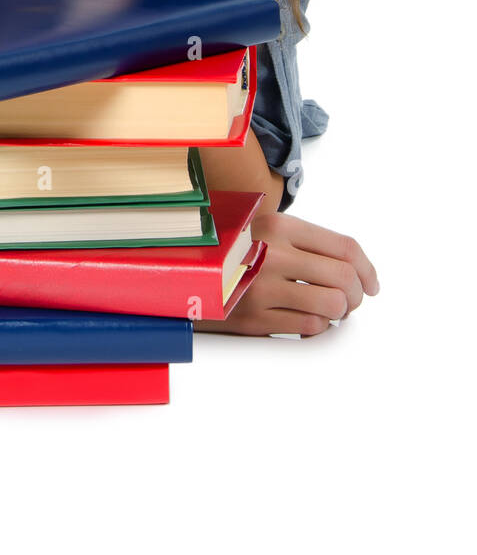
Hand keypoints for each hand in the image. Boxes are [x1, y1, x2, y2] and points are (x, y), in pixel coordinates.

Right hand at [195, 213, 380, 337]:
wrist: (181, 271)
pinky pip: (308, 328)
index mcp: (279, 226)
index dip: (368, 269)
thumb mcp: (264, 231)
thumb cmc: (232, 250)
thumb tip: (357, 270)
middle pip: (344, 278)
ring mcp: (261, 288)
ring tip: (330, 310)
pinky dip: (317, 327)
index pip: (344, 247)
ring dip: (339, 312)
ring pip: (332, 306)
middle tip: (353, 301)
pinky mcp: (252, 318)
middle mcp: (272, 254)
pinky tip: (307, 320)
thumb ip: (304, 242)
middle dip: (358, 295)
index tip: (373, 284)